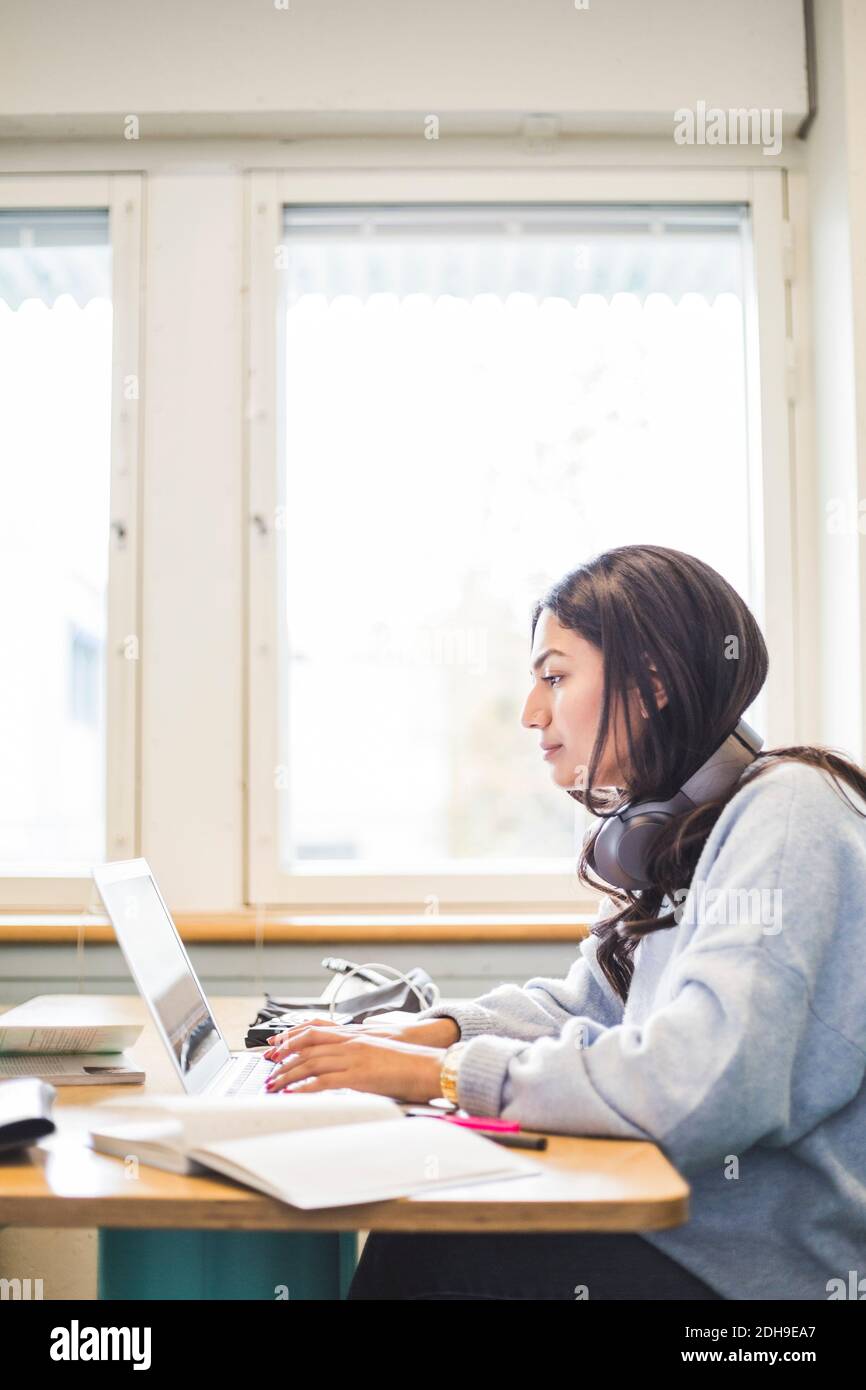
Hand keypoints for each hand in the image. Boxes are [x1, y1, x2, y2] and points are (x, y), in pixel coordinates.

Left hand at [263, 1026, 446, 1101]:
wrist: (429, 1066)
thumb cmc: (408, 1064)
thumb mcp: (377, 1054)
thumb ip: (357, 1057)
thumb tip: (342, 1069)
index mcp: (355, 1036)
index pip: (315, 1032)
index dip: (292, 1039)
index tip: (277, 1048)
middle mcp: (351, 1043)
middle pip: (307, 1047)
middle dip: (284, 1058)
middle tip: (268, 1069)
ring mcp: (353, 1058)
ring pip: (310, 1063)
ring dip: (288, 1075)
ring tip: (273, 1085)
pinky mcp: (358, 1076)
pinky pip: (323, 1081)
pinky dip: (304, 1087)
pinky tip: (292, 1094)